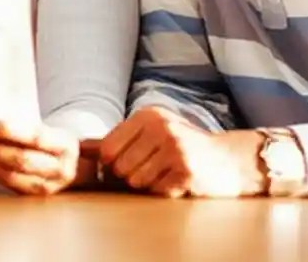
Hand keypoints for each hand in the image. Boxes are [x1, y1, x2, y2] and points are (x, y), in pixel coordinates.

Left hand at [0, 121, 84, 195]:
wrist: (69, 166)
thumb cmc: (52, 143)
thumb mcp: (47, 130)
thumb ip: (23, 128)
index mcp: (65, 144)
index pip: (34, 137)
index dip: (8, 132)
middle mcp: (61, 168)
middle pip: (22, 159)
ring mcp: (49, 186)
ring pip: (13, 175)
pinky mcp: (35, 197)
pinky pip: (9, 185)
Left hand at [99, 107, 263, 198]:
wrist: (228, 159)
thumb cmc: (181, 146)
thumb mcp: (149, 133)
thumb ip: (114, 140)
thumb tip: (79, 147)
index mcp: (147, 116)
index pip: (106, 149)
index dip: (112, 163)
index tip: (127, 162)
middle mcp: (161, 127)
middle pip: (118, 168)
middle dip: (129, 175)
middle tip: (151, 168)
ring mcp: (175, 148)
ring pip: (135, 182)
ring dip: (147, 184)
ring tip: (164, 173)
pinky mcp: (187, 171)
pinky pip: (156, 191)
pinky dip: (163, 191)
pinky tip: (176, 180)